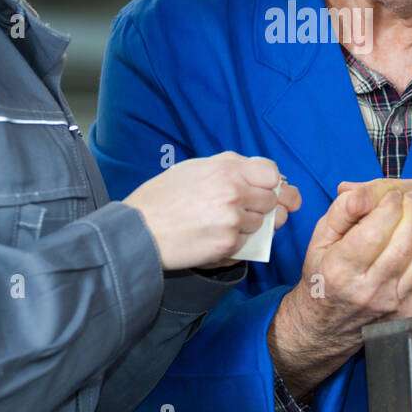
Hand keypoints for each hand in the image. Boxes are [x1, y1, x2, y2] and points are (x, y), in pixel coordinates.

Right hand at [123, 151, 301, 269]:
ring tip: (219, 225)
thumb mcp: (194, 169)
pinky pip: (247, 244)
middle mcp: (235, 190)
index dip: (270, 184)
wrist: (139, 230)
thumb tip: (259, 179)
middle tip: (242, 212)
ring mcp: (233, 218)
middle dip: (262, 208)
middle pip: (272, 201)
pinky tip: (213, 238)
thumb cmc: (162, 198)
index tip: (264, 191)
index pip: (272, 173)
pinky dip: (235, 244)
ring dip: (248, 228)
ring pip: (262, 225)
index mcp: (227, 167)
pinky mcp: (228, 243)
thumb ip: (229, 170)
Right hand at [267, 186, 411, 398]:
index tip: (392, 195)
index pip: (375, 231)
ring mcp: (396, 304)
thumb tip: (360, 194)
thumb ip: (340, 212)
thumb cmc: (325, 275)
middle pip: (405, 243)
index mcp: (341, 270)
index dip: (390, 205)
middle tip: (409, 199)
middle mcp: (370, 291)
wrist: (329, 324)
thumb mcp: (319, 240)